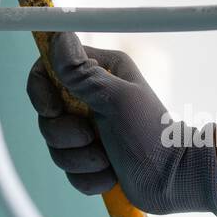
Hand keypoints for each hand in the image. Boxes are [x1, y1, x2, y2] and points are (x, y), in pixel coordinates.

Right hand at [26, 32, 216, 216]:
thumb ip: (82, 73)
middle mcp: (89, 98)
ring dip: (80, 159)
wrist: (176, 180)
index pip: (47, 70)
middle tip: (90, 137)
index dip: (41, 92)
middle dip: (65, 135)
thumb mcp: (116, 99)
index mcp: (98, 72)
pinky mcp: (90, 159)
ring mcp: (89, 130)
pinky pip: (69, 171)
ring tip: (107, 160)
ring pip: (55, 147)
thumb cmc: (151, 134)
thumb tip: (59, 35)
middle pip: (46, 115)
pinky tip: (111, 176)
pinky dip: (88, 178)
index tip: (52, 110)